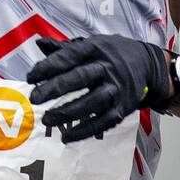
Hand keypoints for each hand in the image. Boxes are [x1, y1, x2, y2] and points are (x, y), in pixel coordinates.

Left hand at [26, 34, 170, 142]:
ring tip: (47, 120)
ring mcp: (117, 88)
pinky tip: (67, 136)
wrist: (149, 64)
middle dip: (55, 88)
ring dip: (68, 112)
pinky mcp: (124, 107)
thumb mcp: (91, 45)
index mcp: (96, 49)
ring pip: (92, 102)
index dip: (48, 67)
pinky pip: (104, 121)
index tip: (30, 78)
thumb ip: (64, 49)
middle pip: (79, 78)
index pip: (69, 56)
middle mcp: (108, 67)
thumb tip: (39, 43)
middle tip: (35, 98)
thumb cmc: (111, 54)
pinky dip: (85, 131)